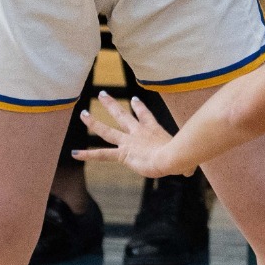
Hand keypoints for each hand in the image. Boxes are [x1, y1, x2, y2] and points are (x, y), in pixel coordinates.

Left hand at [74, 92, 190, 178]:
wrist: (172, 157)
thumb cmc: (182, 157)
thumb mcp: (185, 158)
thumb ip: (186, 165)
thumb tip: (190, 170)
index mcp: (154, 130)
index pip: (145, 115)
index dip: (139, 107)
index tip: (134, 99)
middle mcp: (138, 133)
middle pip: (122, 115)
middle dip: (111, 104)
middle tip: (103, 94)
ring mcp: (128, 142)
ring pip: (107, 130)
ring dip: (94, 122)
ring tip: (83, 113)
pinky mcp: (122, 154)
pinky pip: (101, 154)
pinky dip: (87, 154)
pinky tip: (74, 153)